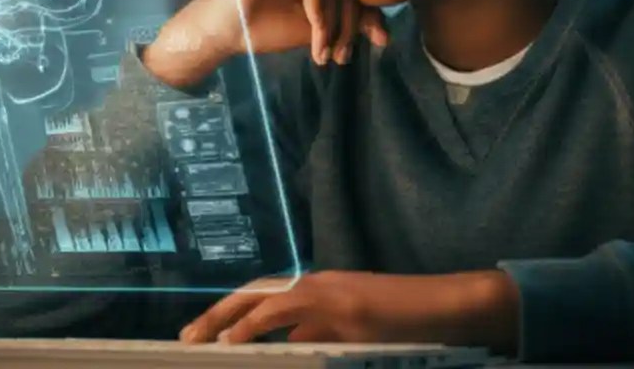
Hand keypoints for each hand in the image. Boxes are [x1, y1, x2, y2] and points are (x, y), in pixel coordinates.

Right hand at [143, 0, 389, 87]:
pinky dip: (317, 8)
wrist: (217, 38)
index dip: (367, 11)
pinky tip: (317, 35)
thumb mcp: (314, 30)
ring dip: (333, 19)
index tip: (380, 41)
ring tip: (326, 52)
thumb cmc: (260, 31)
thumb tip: (383, 30)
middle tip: (343, 55)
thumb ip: (344, 24)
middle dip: (350, 21)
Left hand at [177, 270, 519, 353]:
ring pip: (263, 298)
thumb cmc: (407, 324)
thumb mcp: (353, 336)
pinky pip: (288, 310)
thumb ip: (318, 339)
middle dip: (217, 313)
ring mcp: (329, 292)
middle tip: (185, 337)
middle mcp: (318, 285)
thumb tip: (284, 348)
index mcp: (319, 292)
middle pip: (254, 292)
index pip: (264, 298)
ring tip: (198, 339)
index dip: (232, 313)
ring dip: (226, 317)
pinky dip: (257, 323)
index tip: (204, 334)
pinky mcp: (342, 304)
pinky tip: (236, 338)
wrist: (448, 307)